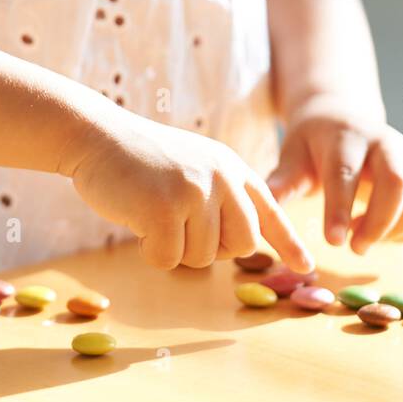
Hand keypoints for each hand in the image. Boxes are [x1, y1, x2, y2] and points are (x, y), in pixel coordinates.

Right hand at [62, 107, 314, 273]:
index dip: (288, 242)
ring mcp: (195, 191)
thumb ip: (221, 196)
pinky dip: (150, 252)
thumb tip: (246, 243)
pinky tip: (137, 219)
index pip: (269, 210)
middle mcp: (222, 176)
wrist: (96, 136)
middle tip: (179, 225)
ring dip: (174, 248)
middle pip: (241, 245)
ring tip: (153, 210)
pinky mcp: (166, 208)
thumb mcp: (193, 167)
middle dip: (210, 248)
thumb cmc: (140, 160)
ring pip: (202, 258)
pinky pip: (169, 260)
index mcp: (232, 167)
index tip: (306, 265)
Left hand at [266, 107, 402, 254]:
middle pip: (396, 182)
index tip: (332, 242)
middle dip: (378, 222)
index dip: (340, 207)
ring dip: (393, 230)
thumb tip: (265, 209)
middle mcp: (385, 143)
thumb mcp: (293, 154)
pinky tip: (377, 233)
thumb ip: (283, 181)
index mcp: (346, 136)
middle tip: (354, 249)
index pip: (346, 171)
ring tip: (360, 237)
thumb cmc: (313, 144)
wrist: (343, 119)